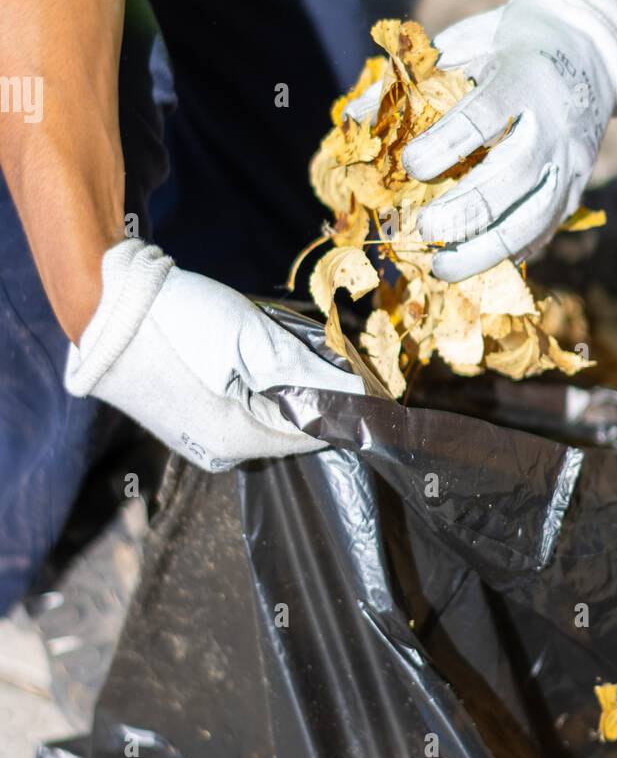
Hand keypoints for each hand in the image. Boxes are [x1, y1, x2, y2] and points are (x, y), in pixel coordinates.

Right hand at [65, 239, 362, 470]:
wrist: (105, 306)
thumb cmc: (180, 320)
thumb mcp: (253, 339)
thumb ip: (307, 373)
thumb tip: (354, 393)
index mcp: (239, 439)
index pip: (315, 434)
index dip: (345, 406)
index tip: (371, 379)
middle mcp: (219, 451)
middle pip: (290, 427)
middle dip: (315, 392)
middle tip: (332, 351)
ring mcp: (198, 439)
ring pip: (265, 418)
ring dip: (287, 388)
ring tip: (293, 346)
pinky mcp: (185, 421)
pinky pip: (239, 412)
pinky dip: (258, 389)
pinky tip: (257, 357)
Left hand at [349, 0, 616, 279]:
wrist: (589, 45)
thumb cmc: (507, 45)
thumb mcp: (464, 44)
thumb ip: (412, 80)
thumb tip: (354, 118)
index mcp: (523, 78)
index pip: (484, 117)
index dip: (446, 145)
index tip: (411, 165)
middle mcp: (553, 123)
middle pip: (513, 176)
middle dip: (465, 211)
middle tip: (423, 230)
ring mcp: (571, 160)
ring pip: (536, 215)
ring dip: (488, 248)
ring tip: (444, 268)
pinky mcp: (576, 188)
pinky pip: (547, 230)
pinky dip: (510, 253)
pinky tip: (476, 267)